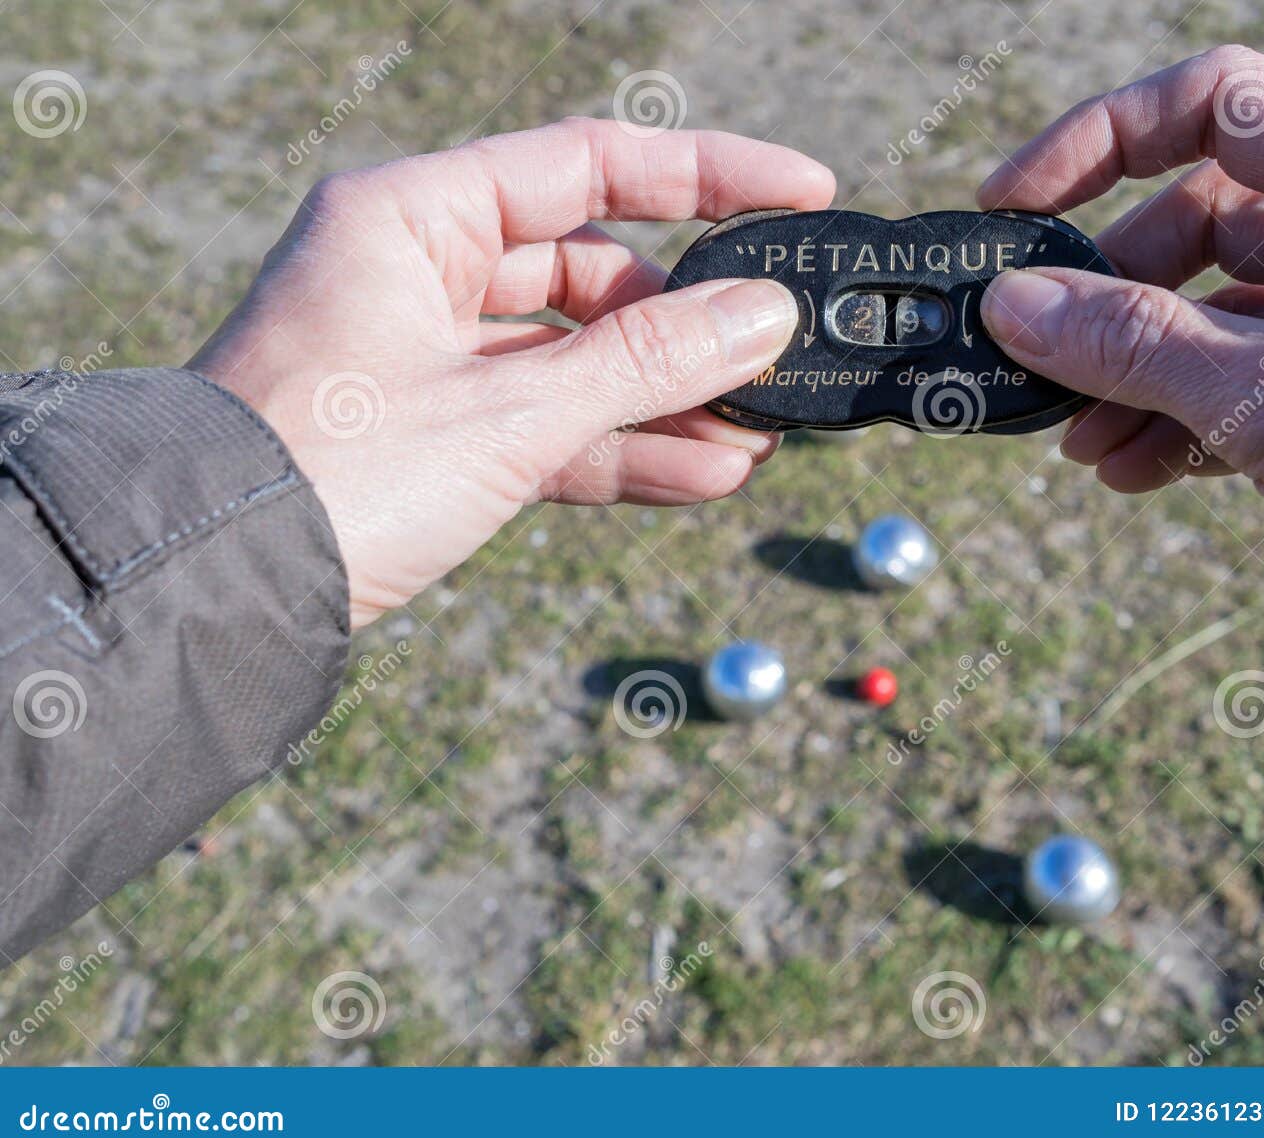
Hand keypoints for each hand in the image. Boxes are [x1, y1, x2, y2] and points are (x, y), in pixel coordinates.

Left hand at [191, 119, 833, 626]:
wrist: (213, 595)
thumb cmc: (328, 474)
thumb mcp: (509, 414)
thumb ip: (646, 362)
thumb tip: (762, 318)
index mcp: (413, 218)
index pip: (589, 165)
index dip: (707, 176)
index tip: (799, 193)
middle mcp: (418, 273)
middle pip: (592, 275)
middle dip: (687, 329)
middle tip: (771, 362)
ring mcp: (425, 360)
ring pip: (576, 362)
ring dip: (664, 402)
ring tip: (755, 440)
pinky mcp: (433, 437)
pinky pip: (549, 427)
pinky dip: (618, 450)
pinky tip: (703, 474)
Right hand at [978, 46, 1263, 563]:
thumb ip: (1135, 343)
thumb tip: (1015, 302)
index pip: (1219, 109)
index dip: (1103, 141)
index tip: (1017, 204)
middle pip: (1203, 223)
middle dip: (1112, 296)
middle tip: (1042, 354)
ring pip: (1217, 319)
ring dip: (1135, 377)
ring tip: (1078, 444)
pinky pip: (1246, 389)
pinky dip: (1182, 423)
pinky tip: (1132, 470)